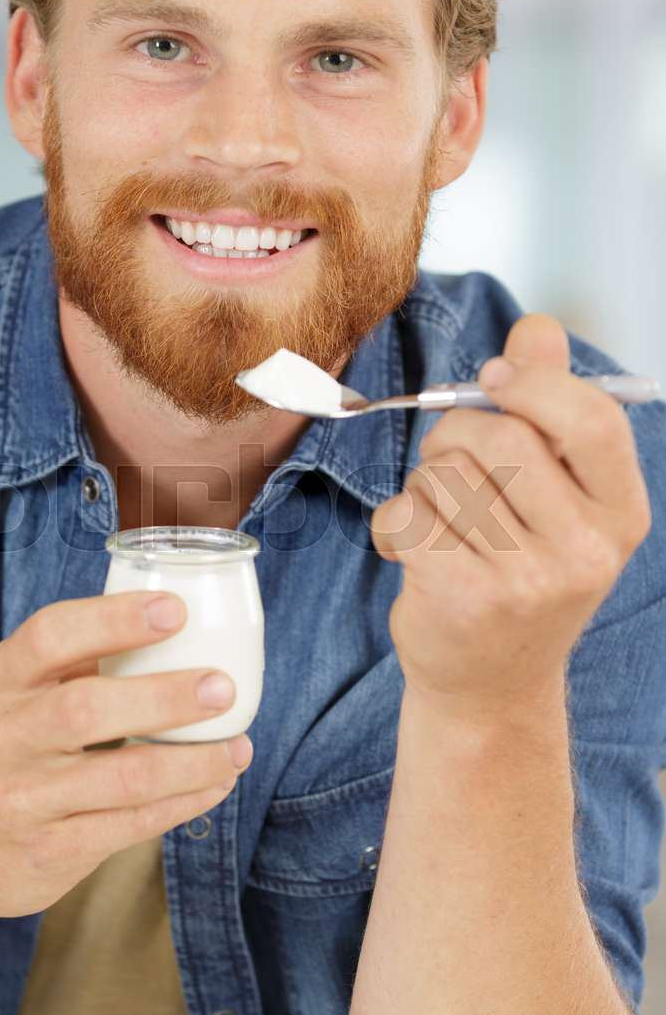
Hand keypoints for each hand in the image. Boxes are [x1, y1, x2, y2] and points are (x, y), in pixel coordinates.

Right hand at [0, 591, 253, 926]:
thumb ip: (62, 662)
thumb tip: (158, 616)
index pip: (49, 637)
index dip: (113, 620)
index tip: (174, 611)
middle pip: (87, 709)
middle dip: (166, 697)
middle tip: (223, 686)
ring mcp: (21, 801)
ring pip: (122, 778)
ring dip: (192, 761)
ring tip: (238, 746)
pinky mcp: (47, 852)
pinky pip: (129, 826)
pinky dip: (182, 803)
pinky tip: (214, 784)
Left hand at [369, 314, 651, 716]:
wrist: (489, 687)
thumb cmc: (518, 574)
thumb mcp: (554, 499)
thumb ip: (549, 408)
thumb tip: (537, 326)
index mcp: (620, 514)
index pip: (592, 420)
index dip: (534, 384)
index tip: (493, 378)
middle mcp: (585, 550)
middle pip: (502, 437)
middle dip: (455, 436)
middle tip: (447, 470)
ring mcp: (528, 580)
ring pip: (444, 474)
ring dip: (422, 486)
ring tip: (440, 526)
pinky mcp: (464, 597)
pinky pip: (406, 514)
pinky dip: (394, 523)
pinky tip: (411, 554)